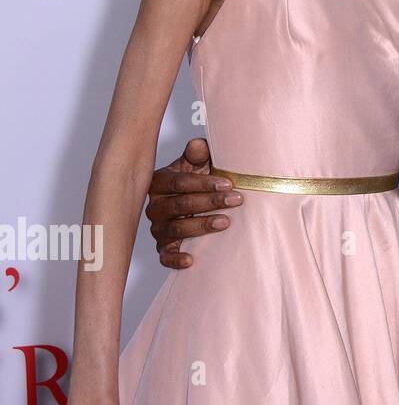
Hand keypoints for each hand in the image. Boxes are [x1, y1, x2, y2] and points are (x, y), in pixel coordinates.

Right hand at [145, 137, 240, 268]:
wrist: (199, 200)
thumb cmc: (199, 179)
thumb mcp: (198, 163)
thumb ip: (198, 154)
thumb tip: (199, 144)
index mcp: (160, 183)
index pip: (178, 183)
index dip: (203, 183)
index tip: (228, 182)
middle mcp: (155, 207)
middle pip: (179, 206)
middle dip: (210, 202)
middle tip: (236, 199)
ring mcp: (158, 228)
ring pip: (176, 228)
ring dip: (201, 226)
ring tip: (226, 222)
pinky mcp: (164, 248)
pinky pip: (165, 256)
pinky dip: (176, 259)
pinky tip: (191, 259)